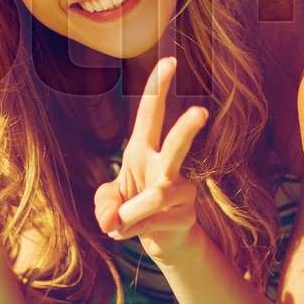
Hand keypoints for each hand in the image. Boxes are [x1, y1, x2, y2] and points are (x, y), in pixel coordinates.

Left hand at [93, 57, 208, 262]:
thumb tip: (112, 221)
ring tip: (117, 225)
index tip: (170, 62)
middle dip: (187, 129)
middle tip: (201, 112)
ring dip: (131, 213)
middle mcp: (165, 165)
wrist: (161, 241)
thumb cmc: (131, 211)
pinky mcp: (187, 214)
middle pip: (176, 144)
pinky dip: (133, 231)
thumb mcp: (107, 204)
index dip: (158, 89)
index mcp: (144, 151)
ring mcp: (181, 189)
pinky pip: (154, 222)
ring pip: (157, 196)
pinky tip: (135, 233)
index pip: (151, 115)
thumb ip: (103, 206)